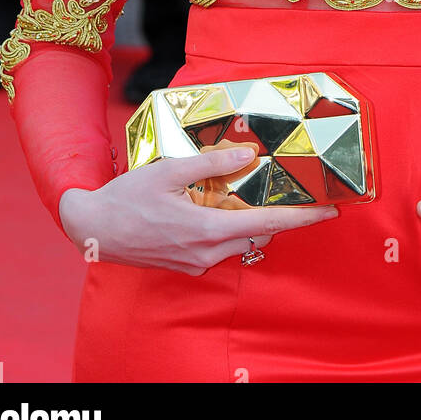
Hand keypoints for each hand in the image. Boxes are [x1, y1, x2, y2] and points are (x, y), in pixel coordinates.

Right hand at [58, 145, 339, 273]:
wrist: (92, 230)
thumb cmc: (127, 198)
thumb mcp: (170, 170)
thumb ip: (212, 164)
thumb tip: (247, 155)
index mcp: (208, 229)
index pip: (268, 223)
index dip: (302, 218)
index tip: (328, 212)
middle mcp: (207, 252)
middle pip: (259, 234)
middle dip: (279, 216)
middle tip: (293, 193)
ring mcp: (197, 262)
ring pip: (240, 241)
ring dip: (251, 220)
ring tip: (250, 193)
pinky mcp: (187, 264)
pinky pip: (221, 246)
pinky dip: (229, 227)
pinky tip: (218, 206)